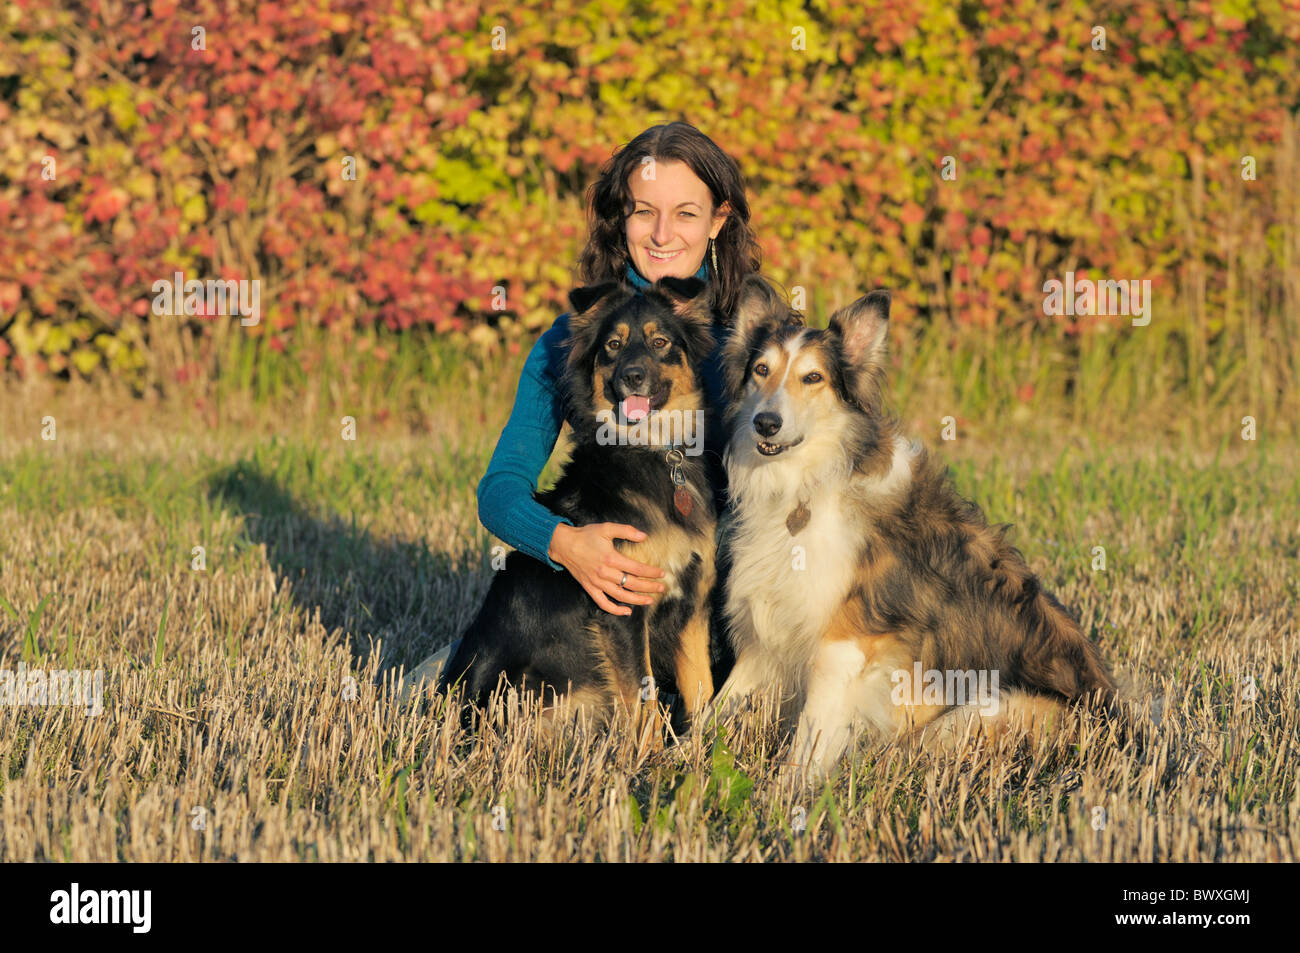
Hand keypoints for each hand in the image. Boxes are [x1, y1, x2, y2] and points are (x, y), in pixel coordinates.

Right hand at [548, 522, 666, 615]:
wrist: (564, 545)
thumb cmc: (586, 535)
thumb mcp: (606, 528)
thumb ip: (626, 531)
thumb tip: (644, 536)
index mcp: (611, 558)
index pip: (637, 568)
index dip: (651, 572)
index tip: (662, 574)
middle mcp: (605, 573)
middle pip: (632, 584)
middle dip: (649, 587)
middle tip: (661, 588)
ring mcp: (597, 583)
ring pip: (620, 596)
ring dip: (637, 600)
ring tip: (650, 600)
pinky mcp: (590, 588)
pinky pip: (603, 603)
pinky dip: (615, 610)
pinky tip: (627, 611)